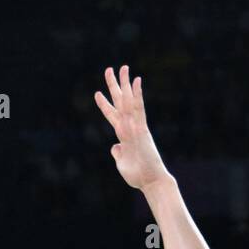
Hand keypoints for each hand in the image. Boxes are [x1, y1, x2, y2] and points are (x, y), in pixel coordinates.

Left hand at [93, 64, 170, 190]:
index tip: (97, 93)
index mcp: (123, 135)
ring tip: (123, 67)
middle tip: (109, 69)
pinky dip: (137, 95)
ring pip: (129, 101)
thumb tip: (115, 147)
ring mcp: (136, 127)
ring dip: (125, 84)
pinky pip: (139, 109)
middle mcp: (129, 127)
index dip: (104, 104)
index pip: (113, 116)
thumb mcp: (122, 163)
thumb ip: (118, 153)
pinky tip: (136, 81)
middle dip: (114, 86)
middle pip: (120, 102)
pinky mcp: (142, 130)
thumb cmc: (138, 175)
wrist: (151, 181)